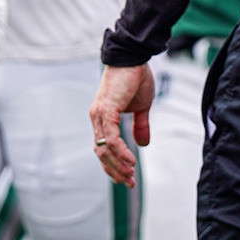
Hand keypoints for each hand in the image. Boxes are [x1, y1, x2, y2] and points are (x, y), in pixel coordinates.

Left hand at [88, 64, 154, 187]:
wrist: (133, 57)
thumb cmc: (135, 77)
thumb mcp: (141, 106)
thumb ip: (140, 125)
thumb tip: (143, 143)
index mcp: (103, 117)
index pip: (104, 147)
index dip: (113, 164)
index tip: (125, 176)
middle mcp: (97, 118)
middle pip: (101, 153)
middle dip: (115, 171)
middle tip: (129, 183)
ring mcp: (99, 115)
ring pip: (105, 149)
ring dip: (117, 165)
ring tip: (130, 176)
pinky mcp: (106, 110)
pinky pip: (111, 138)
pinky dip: (120, 152)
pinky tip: (131, 161)